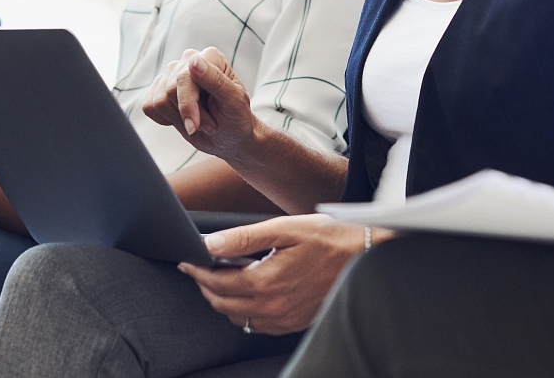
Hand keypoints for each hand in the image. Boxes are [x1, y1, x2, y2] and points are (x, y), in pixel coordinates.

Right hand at [141, 48, 259, 161]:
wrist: (229, 137)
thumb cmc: (236, 118)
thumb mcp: (234, 102)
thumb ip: (215, 80)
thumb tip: (193, 61)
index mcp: (210, 57)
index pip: (184, 77)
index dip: (188, 105)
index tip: (195, 125)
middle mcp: (189, 61)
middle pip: (169, 90)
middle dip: (188, 115)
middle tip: (208, 125)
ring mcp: (172, 75)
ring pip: (158, 101)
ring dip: (179, 119)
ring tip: (199, 122)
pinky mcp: (159, 90)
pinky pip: (149, 107)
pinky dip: (165, 120)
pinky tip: (182, 119)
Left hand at [176, 215, 370, 334]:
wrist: (365, 256)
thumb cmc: (328, 237)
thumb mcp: (284, 228)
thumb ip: (243, 237)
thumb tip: (210, 243)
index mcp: (266, 281)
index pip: (217, 282)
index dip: (197, 271)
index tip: (187, 260)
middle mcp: (273, 306)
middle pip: (223, 303)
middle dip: (205, 286)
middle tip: (198, 269)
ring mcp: (283, 319)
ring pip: (238, 318)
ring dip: (223, 300)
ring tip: (219, 279)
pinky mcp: (293, 323)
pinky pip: (257, 325)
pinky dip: (244, 312)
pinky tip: (247, 294)